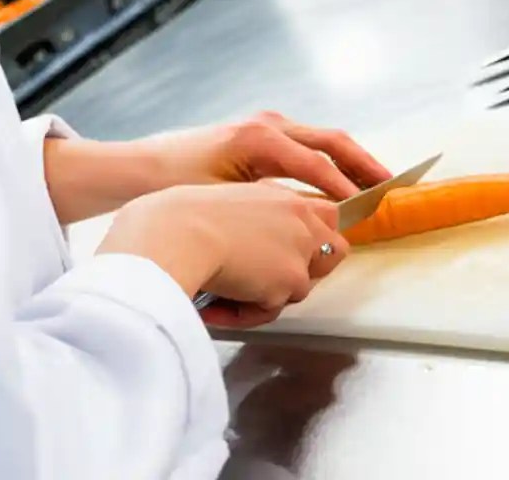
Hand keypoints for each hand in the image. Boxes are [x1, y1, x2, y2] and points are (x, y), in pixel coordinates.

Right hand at [99, 183, 347, 327]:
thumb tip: (250, 247)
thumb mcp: (223, 204)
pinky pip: (272, 310)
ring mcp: (299, 248)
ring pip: (299, 288)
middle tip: (267, 282)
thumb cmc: (181, 215)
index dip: (311, 237)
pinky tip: (218, 305)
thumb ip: (250, 220)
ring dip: (268, 296)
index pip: (324, 215)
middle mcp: (299, 218)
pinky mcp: (290, 279)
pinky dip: (247, 313)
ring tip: (226, 295)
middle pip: (333, 250)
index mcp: (281, 196)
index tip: (290, 251)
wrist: (175, 232)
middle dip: (309, 270)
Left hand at [134, 111, 391, 200]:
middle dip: (364, 166)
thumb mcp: (225, 199)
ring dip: (351, 161)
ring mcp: (264, 126)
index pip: (318, 166)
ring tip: (378, 184)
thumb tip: (312, 221)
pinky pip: (305, 145)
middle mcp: (267, 126)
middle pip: (331, 142)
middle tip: (393, 189)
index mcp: (260, 139)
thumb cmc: (176, 186)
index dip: (346, 191)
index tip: (369, 211)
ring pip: (321, 140)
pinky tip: (340, 181)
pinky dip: (328, 160)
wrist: (140, 170)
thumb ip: (271, 207)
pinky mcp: (258, 134)